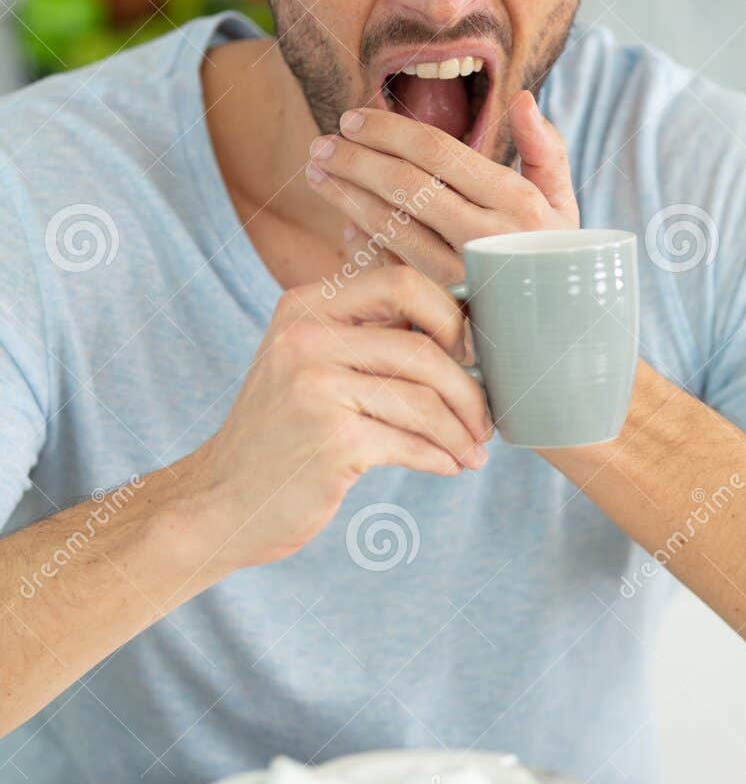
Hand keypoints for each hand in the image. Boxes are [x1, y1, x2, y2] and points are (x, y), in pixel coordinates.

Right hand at [180, 266, 492, 568]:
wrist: (222, 500)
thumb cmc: (283, 432)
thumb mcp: (308, 362)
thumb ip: (366, 335)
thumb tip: (462, 326)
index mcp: (306, 305)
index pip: (402, 283)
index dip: (451, 316)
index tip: (470, 355)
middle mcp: (307, 338)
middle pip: (425, 348)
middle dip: (470, 388)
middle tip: (485, 418)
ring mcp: (316, 389)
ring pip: (425, 401)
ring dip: (461, 432)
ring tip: (473, 451)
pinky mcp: (331, 441)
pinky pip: (412, 443)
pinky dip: (441, 458)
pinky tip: (449, 466)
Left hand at [304, 90, 579, 284]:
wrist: (563, 337)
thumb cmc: (559, 261)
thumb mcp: (565, 205)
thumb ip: (545, 150)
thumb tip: (521, 99)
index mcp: (516, 202)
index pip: (436, 151)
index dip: (387, 130)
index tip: (351, 117)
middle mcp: (487, 239)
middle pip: (404, 186)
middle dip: (354, 159)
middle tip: (320, 144)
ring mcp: (461, 277)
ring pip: (389, 225)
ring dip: (345, 196)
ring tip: (317, 172)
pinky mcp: (443, 309)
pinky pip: (390, 266)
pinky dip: (363, 240)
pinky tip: (344, 219)